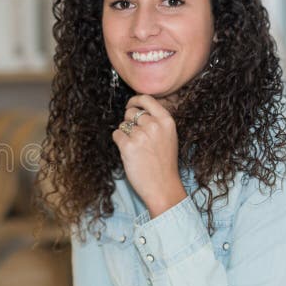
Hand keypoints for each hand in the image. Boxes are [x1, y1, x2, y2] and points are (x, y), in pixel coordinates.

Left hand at [112, 95, 185, 217]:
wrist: (163, 186)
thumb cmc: (164, 163)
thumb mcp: (168, 136)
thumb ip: (156, 122)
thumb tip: (137, 109)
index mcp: (166, 121)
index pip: (146, 99)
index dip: (135, 101)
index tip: (130, 105)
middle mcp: (154, 125)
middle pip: (131, 112)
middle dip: (129, 122)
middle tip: (136, 137)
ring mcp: (141, 135)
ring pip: (123, 125)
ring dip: (125, 134)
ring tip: (136, 148)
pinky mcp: (128, 146)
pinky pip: (116, 135)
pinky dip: (119, 142)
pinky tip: (128, 152)